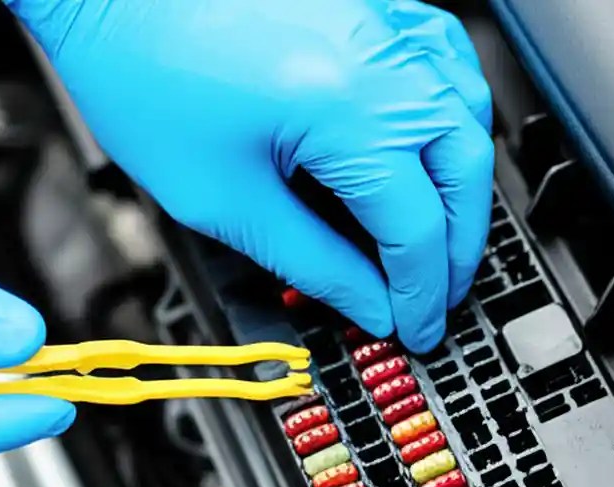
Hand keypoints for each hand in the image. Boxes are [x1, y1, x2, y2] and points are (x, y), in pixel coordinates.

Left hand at [9, 0, 493, 351]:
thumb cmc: (142, 74)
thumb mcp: (224, 200)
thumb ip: (312, 261)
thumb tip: (368, 303)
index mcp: (349, 110)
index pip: (417, 227)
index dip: (420, 293)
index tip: (415, 328)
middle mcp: (385, 59)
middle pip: (465, 173)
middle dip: (458, 249)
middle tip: (437, 296)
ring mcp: (387, 23)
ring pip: (470, 115)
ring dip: (464, 186)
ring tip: (439, 235)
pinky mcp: (375, 4)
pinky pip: (448, 62)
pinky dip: (453, 114)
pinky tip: (432, 144)